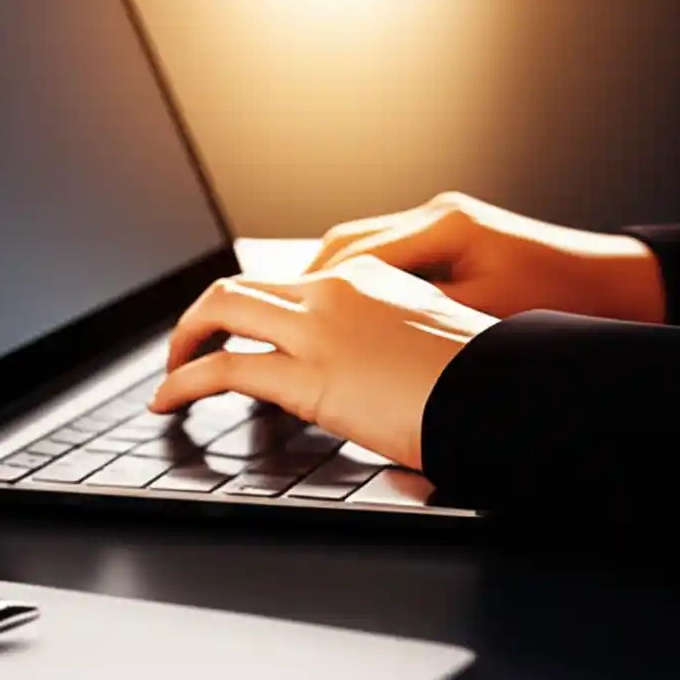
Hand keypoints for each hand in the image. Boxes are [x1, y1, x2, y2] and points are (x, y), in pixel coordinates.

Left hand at [149, 256, 498, 468]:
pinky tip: (168, 400)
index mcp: (368, 279)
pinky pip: (223, 368)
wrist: (510, 390)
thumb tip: (383, 389)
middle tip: (185, 346)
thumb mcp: (433, 345)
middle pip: (240, 285)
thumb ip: (394, 349)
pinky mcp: (307, 374)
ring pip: (220, 310)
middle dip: (200, 315)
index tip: (235, 329)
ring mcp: (318, 327)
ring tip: (168, 374)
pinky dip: (183, 382)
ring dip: (184, 342)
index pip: (288, 281)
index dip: (250, 306)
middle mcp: (335, 291)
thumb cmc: (486, 378)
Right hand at [305, 192, 665, 322]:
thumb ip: (421, 321)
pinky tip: (348, 316)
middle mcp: (438, 216)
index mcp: (445, 226)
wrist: (618, 286)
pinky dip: (359, 285)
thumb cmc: (562, 302)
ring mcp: (443, 224)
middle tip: (273, 318)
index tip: (281, 316)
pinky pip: (387, 258)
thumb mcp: (486, 320)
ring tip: (301, 321)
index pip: (354, 253)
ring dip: (329, 283)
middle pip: (347, 242)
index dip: (312, 289)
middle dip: (306, 282)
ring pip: (361, 248)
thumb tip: (361, 340)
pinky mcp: (450, 240)